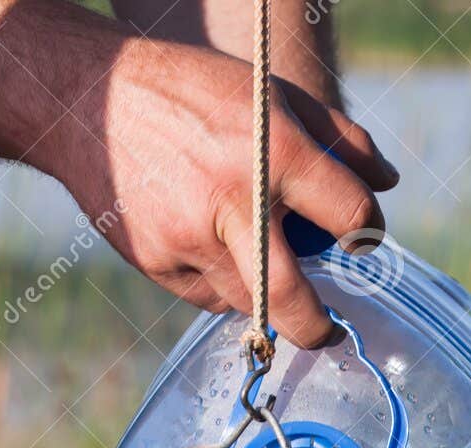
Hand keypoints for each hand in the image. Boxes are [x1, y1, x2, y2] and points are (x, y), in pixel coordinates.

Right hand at [48, 38, 398, 346]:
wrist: (85, 97)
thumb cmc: (191, 93)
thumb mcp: (270, 94)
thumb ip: (338, 137)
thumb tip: (385, 183)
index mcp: (273, 152)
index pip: (349, 214)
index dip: (365, 232)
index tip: (359, 240)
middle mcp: (233, 201)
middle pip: (292, 300)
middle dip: (319, 328)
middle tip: (331, 331)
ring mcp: (189, 238)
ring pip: (248, 303)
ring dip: (265, 295)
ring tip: (255, 255)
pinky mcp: (155, 260)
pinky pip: (206, 295)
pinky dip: (220, 280)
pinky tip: (204, 240)